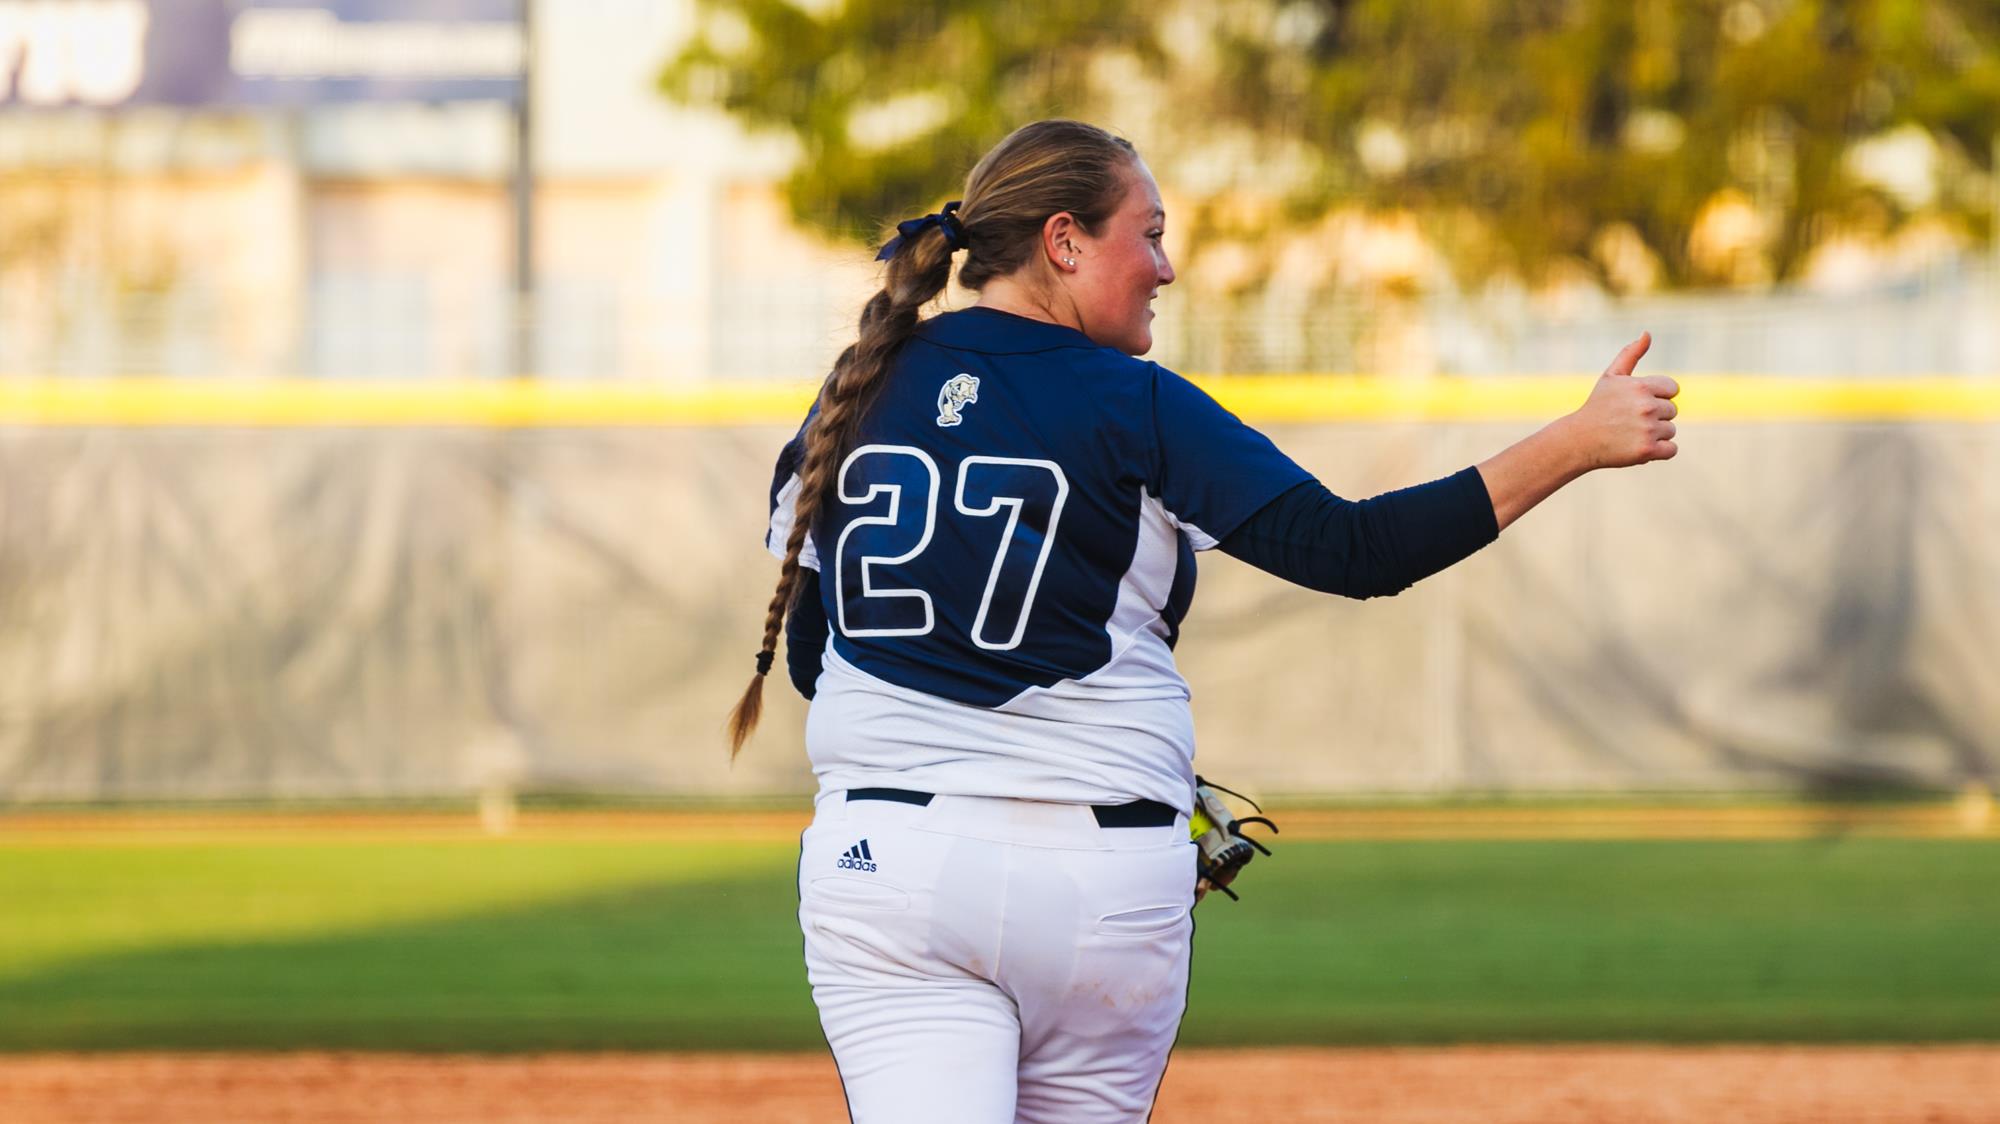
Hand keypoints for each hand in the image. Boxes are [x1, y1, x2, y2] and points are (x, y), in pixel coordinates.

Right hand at [1562, 332, 1678, 469]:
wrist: (1579, 440)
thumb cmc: (1597, 407)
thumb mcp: (1611, 377)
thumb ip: (1630, 354)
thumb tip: (1647, 333)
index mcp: (1641, 386)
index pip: (1672, 389)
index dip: (1657, 396)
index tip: (1637, 403)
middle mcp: (1647, 406)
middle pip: (1672, 411)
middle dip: (1655, 416)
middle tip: (1630, 421)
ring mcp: (1647, 429)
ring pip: (1670, 430)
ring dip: (1655, 434)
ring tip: (1631, 434)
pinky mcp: (1647, 450)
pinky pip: (1671, 450)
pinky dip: (1660, 451)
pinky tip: (1639, 447)